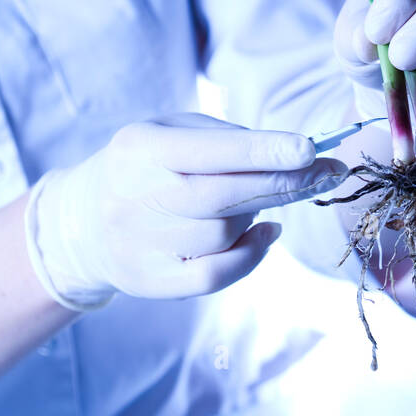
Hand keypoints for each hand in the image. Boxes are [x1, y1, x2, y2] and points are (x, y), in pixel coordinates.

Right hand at [24, 113, 346, 309]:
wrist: (84, 222)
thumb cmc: (147, 167)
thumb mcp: (171, 132)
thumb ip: (225, 139)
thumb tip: (295, 155)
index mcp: (141, 149)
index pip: (208, 152)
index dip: (261, 151)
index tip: (309, 149)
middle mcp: (136, 196)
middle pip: (223, 196)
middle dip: (284, 182)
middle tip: (331, 171)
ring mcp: (142, 245)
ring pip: (223, 233)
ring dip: (258, 213)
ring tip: (262, 198)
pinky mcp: (152, 282)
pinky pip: (215, 276)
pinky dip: (250, 256)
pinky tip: (266, 235)